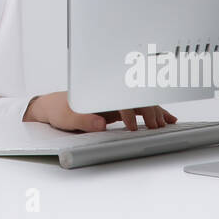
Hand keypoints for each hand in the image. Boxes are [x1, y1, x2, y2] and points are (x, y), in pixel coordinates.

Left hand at [24, 92, 176, 131]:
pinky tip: (165, 118)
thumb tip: (101, 124)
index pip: (121, 97)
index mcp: (98, 92)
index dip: (129, 112)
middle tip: (157, 126)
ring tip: (167, 122)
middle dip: (149, 110)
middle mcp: (109, 93)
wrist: (51, 107)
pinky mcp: (116, 106)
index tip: (132, 127)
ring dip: (155, 110)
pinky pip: (138, 107)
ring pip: (140, 101)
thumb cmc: (58, 109)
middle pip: (135, 97)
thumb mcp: (66, 117)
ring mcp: (114, 99)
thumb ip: (83, 120)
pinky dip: (153, 112)